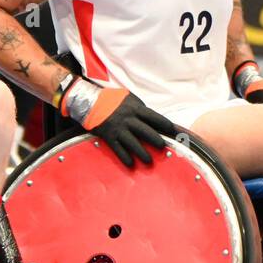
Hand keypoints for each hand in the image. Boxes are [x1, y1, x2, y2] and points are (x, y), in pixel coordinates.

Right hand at [58, 75, 173, 167]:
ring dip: (141, 152)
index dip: (164, 124)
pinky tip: (130, 164)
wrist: (89, 101)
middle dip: (155, 140)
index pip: (153, 117)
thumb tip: (152, 119)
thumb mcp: (128, 98)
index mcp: (134, 108)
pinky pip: (117, 148)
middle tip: (163, 147)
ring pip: (132, 142)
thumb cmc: (111, 99)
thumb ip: (140, 108)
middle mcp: (128, 119)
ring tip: (148, 160)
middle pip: (145, 131)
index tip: (173, 131)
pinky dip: (124, 157)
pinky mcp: (108, 136)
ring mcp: (118, 128)